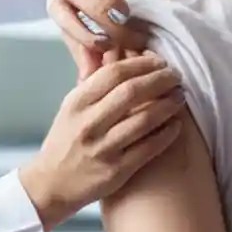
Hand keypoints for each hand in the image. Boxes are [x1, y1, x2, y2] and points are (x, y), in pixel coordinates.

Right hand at [19, 52, 185, 231]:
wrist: (51, 184)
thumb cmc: (65, 140)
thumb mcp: (70, 106)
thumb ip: (89, 77)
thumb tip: (104, 46)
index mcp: (77, 103)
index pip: (113, 73)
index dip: (141, 64)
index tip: (159, 61)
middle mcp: (88, 124)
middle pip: (131, 92)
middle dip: (160, 80)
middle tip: (176, 76)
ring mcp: (102, 148)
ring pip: (144, 120)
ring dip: (168, 105)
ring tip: (180, 96)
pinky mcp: (116, 171)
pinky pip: (148, 148)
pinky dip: (166, 134)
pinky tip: (176, 124)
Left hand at [47, 0, 148, 79]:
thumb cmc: (78, 5)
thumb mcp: (76, 28)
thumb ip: (84, 53)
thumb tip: (88, 82)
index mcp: (56, 7)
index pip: (71, 24)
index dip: (91, 38)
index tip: (109, 47)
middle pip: (95, 9)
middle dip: (118, 28)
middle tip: (136, 41)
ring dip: (123, 11)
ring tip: (133, 23)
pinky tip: (128, 0)